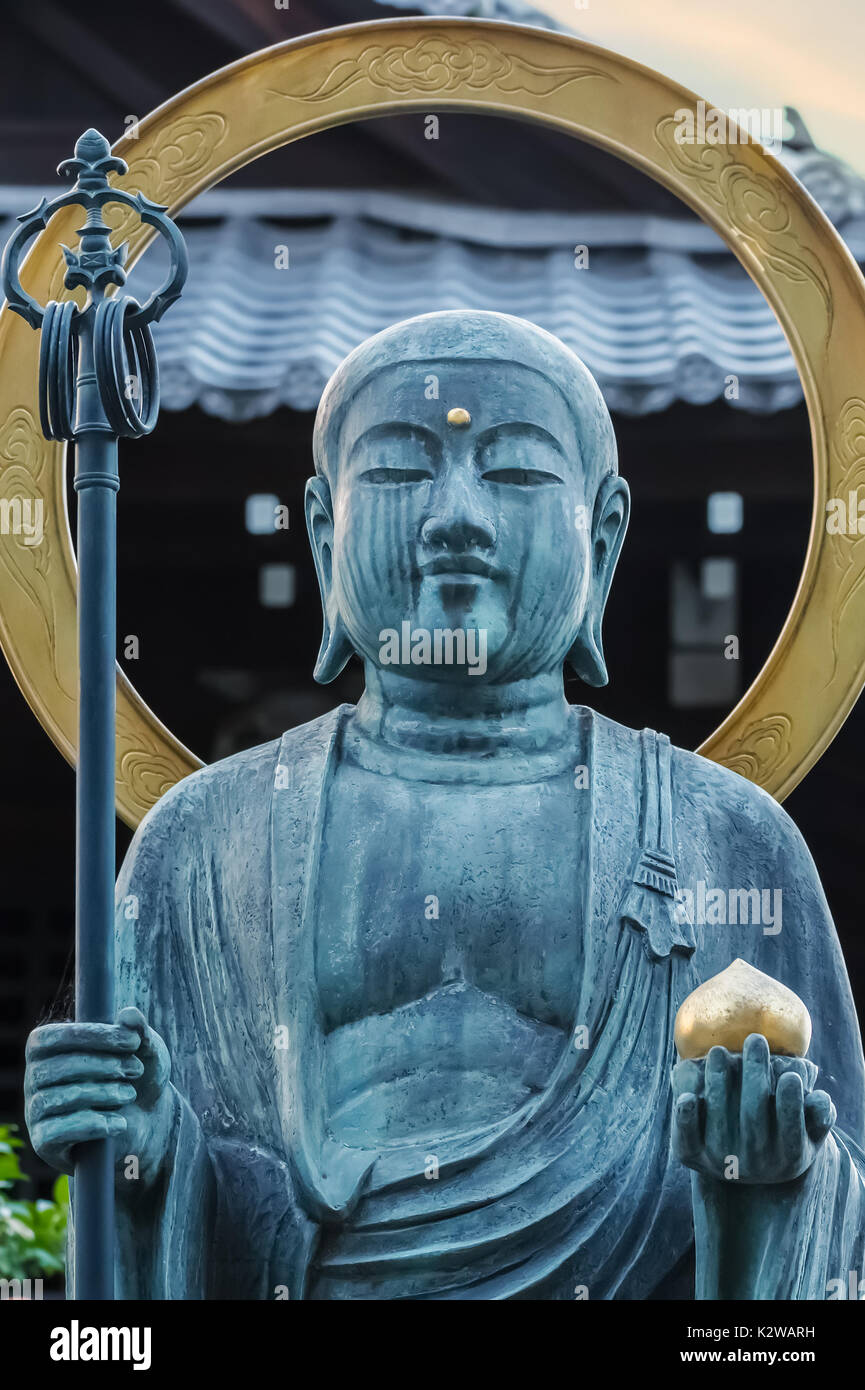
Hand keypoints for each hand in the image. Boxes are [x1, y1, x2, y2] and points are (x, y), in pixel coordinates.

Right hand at [25, 1006, 175, 1191]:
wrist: (144, 1124)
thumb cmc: (136, 1077)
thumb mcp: (145, 1051)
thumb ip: (140, 1031)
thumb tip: (130, 1014)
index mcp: (47, 1049)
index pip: (55, 1036)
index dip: (93, 1036)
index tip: (132, 1042)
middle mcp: (34, 1078)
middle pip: (57, 1067)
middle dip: (102, 1066)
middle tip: (136, 1070)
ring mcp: (36, 1111)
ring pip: (60, 1098)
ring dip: (102, 1094)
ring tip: (129, 1094)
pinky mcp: (44, 1142)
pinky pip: (58, 1132)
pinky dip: (94, 1125)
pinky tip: (119, 1123)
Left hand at [672, 1033, 835, 1183]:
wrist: (743, 1165)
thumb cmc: (781, 1134)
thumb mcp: (809, 1132)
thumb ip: (819, 1116)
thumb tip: (820, 1098)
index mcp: (788, 1159)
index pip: (791, 1131)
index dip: (790, 1104)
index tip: (791, 1076)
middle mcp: (755, 1164)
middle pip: (753, 1116)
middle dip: (755, 1074)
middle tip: (755, 1039)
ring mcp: (721, 1161)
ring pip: (719, 1119)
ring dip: (718, 1082)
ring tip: (720, 1050)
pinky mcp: (692, 1156)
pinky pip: (686, 1140)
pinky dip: (685, 1119)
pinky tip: (686, 1096)